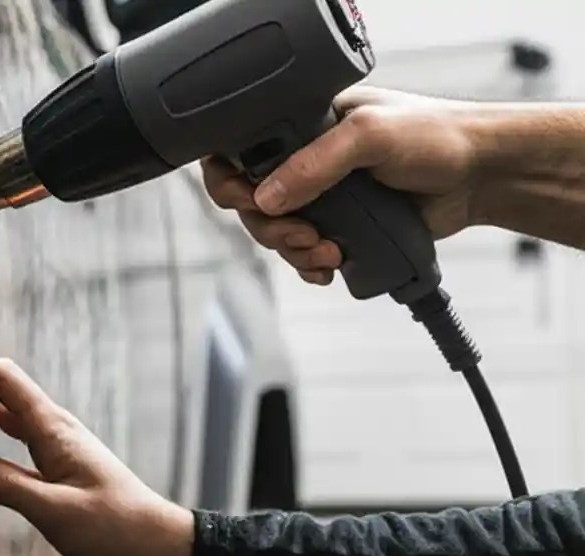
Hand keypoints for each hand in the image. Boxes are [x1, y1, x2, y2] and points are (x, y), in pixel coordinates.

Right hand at [0, 357, 193, 555]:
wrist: (158, 550)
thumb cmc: (116, 531)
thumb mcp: (55, 513)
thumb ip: (6, 487)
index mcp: (54, 430)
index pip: (2, 379)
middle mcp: (55, 431)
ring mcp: (58, 448)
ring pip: (6, 419)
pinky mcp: (60, 470)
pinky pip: (16, 445)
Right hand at [200, 86, 483, 285]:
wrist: (482, 177)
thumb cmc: (438, 137)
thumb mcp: (371, 136)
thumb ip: (316, 163)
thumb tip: (265, 198)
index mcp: (304, 125)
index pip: (243, 153)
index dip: (235, 184)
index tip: (250, 204)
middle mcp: (308, 160)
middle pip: (255, 204)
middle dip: (274, 229)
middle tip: (306, 236)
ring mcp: (323, 196)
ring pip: (278, 234)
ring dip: (295, 252)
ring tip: (329, 255)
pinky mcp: (342, 226)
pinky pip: (306, 254)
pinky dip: (310, 266)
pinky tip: (329, 268)